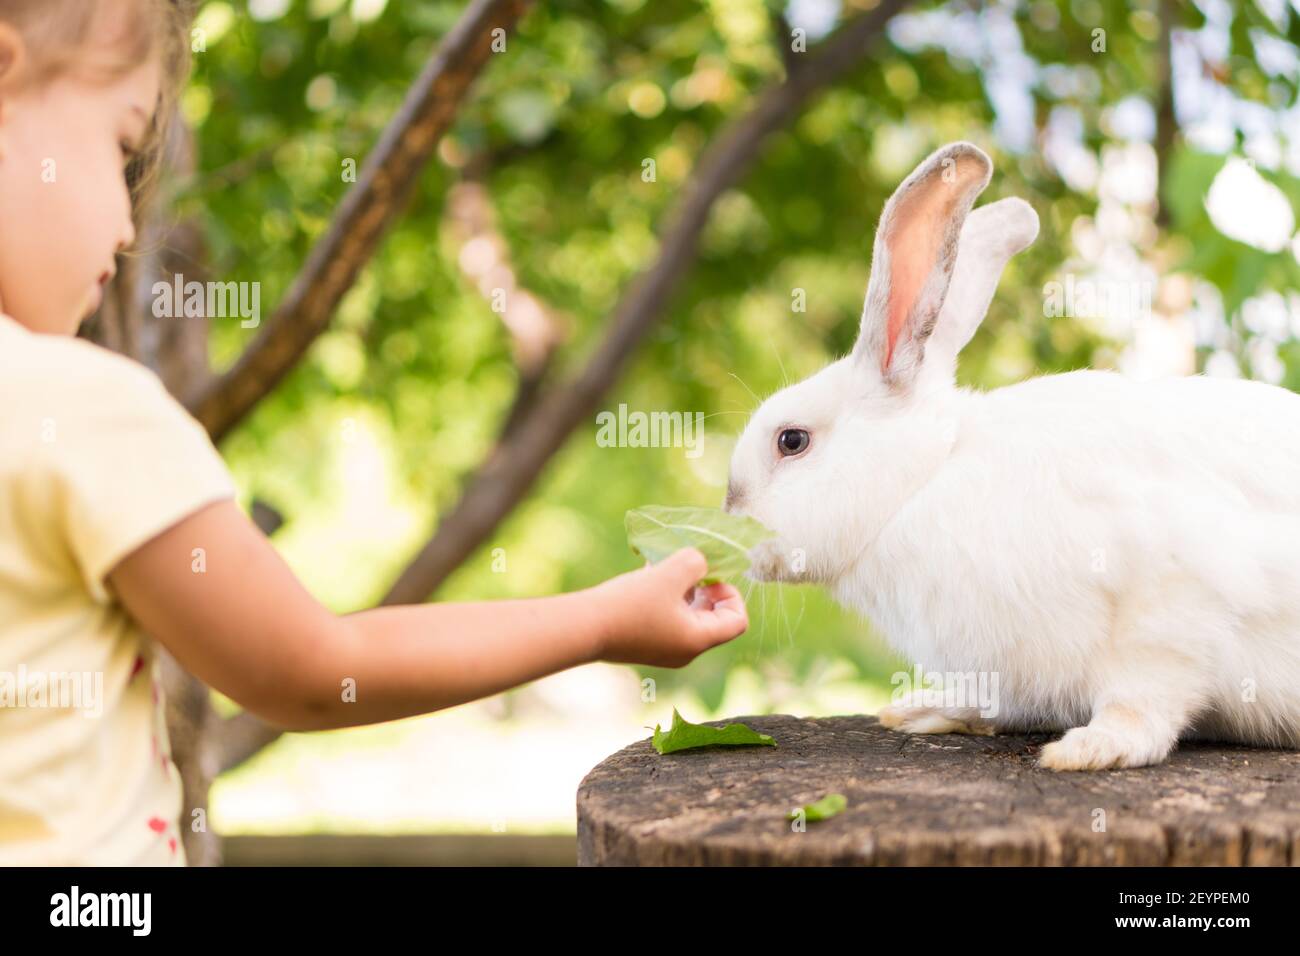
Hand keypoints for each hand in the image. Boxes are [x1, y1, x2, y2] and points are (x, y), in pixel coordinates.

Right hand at [591, 548, 748, 666]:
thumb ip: (695, 562)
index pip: (737, 621)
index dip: (731, 594)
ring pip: (688, 616)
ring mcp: (663, 649)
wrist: (584, 627)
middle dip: (706, 589)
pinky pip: (667, 618)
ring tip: (666, 567)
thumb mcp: (669, 573)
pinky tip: (649, 575)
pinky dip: (666, 597)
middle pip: (714, 619)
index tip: (709, 576)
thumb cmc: (630, 603)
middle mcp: (685, 650)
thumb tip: (699, 563)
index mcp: (697, 640)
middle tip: (689, 569)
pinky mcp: (644, 642)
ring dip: (684, 589)